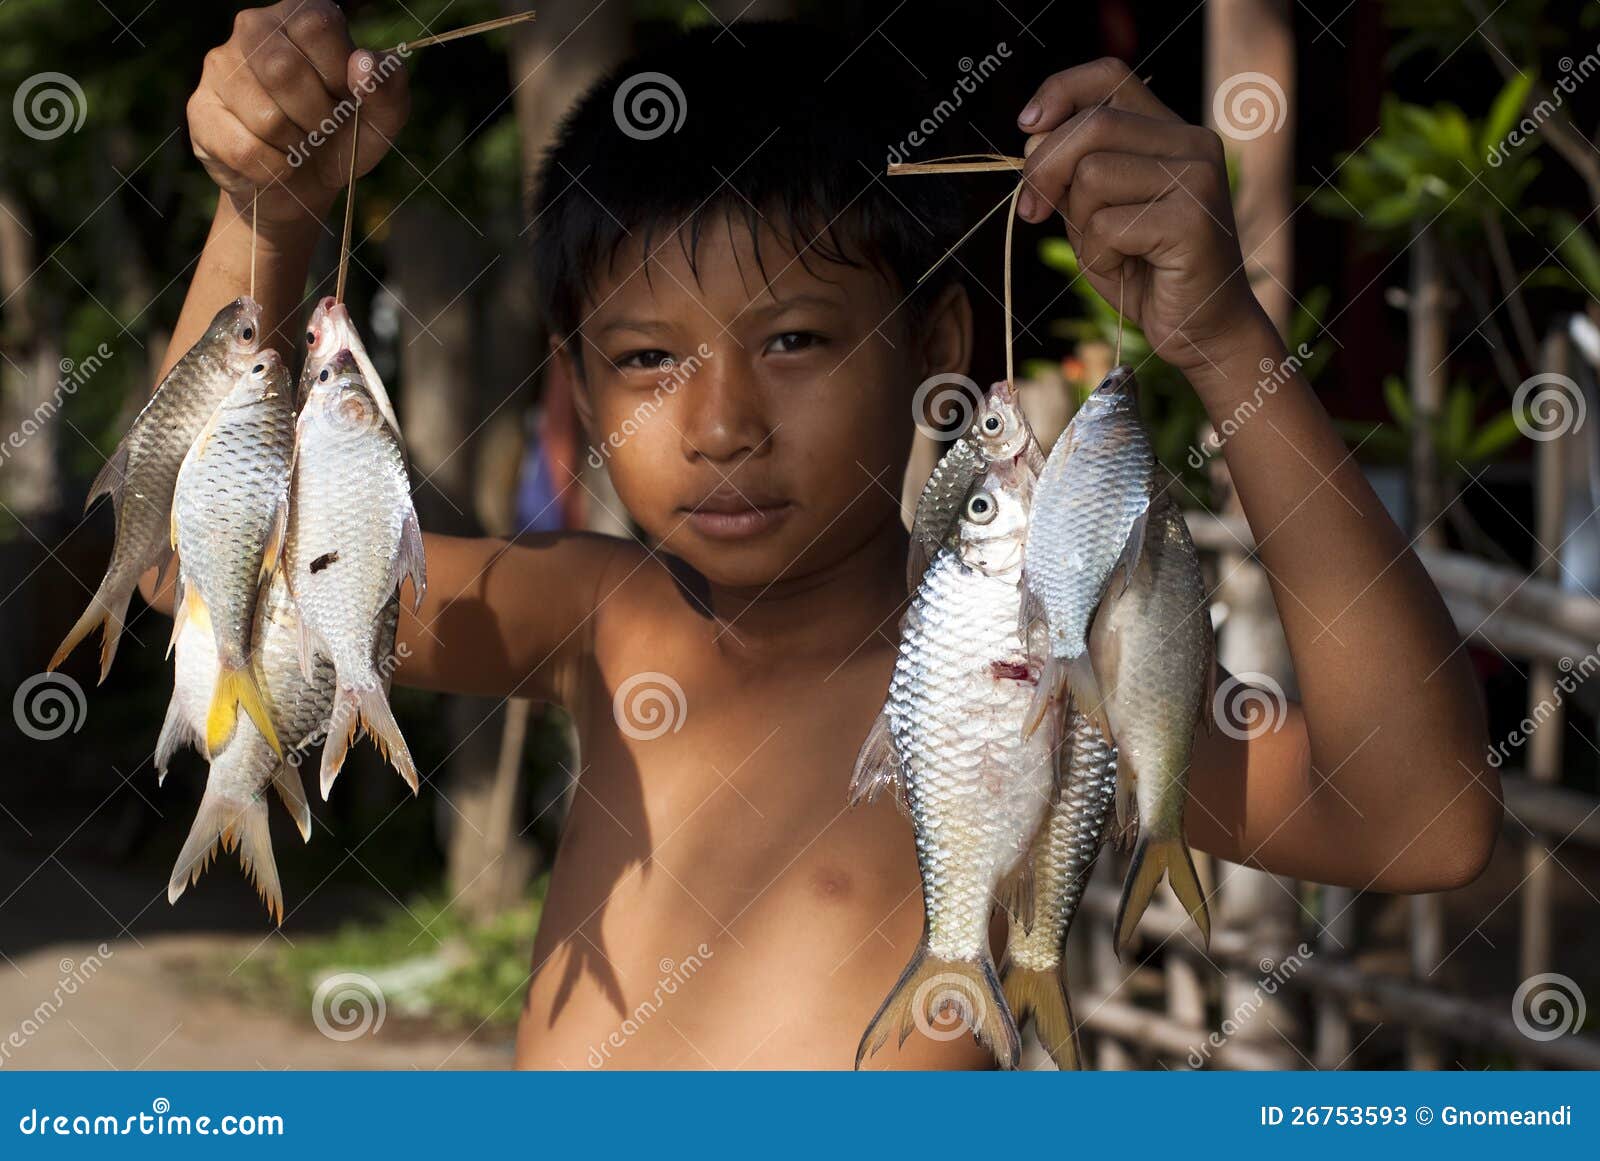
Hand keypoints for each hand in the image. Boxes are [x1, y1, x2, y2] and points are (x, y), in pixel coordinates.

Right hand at [186, 0, 408, 238]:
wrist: (303, 185)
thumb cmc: (343, 138)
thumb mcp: (381, 119)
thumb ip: (388, 88)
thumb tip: (363, 63)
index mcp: (302, 15)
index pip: (318, 26)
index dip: (338, 74)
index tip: (345, 98)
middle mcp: (255, 27)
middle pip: (282, 69)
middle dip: (317, 117)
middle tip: (322, 129)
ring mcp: (221, 66)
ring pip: (264, 116)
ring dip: (296, 146)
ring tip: (298, 142)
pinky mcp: (200, 110)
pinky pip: (244, 149)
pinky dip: (274, 168)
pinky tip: (276, 162)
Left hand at [1015, 58, 1267, 375]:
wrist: (1202, 331)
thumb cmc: (1145, 273)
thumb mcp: (1095, 214)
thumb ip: (1069, 174)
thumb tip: (1031, 137)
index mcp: (1170, 133)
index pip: (1109, 77)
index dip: (1059, 91)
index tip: (1025, 126)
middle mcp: (1192, 143)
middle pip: (1091, 125)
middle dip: (1043, 169)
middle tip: (1032, 212)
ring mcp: (1197, 177)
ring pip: (1092, 175)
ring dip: (1079, 225)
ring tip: (1108, 252)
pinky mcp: (1191, 219)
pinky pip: (1107, 225)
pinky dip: (1099, 256)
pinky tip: (1129, 270)